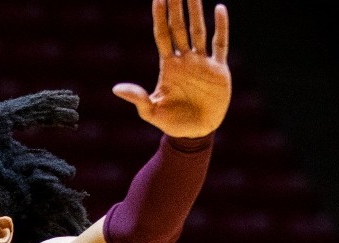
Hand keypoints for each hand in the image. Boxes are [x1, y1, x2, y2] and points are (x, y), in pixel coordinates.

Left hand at [114, 0, 231, 139]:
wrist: (195, 133)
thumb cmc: (171, 123)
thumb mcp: (151, 111)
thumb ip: (137, 98)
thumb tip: (117, 88)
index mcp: (168, 66)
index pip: (162, 34)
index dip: (160, 17)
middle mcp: (185, 59)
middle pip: (179, 27)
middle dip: (177, 7)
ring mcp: (202, 62)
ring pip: (199, 30)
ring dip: (197, 11)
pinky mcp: (218, 69)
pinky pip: (220, 43)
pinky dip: (222, 26)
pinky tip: (220, 9)